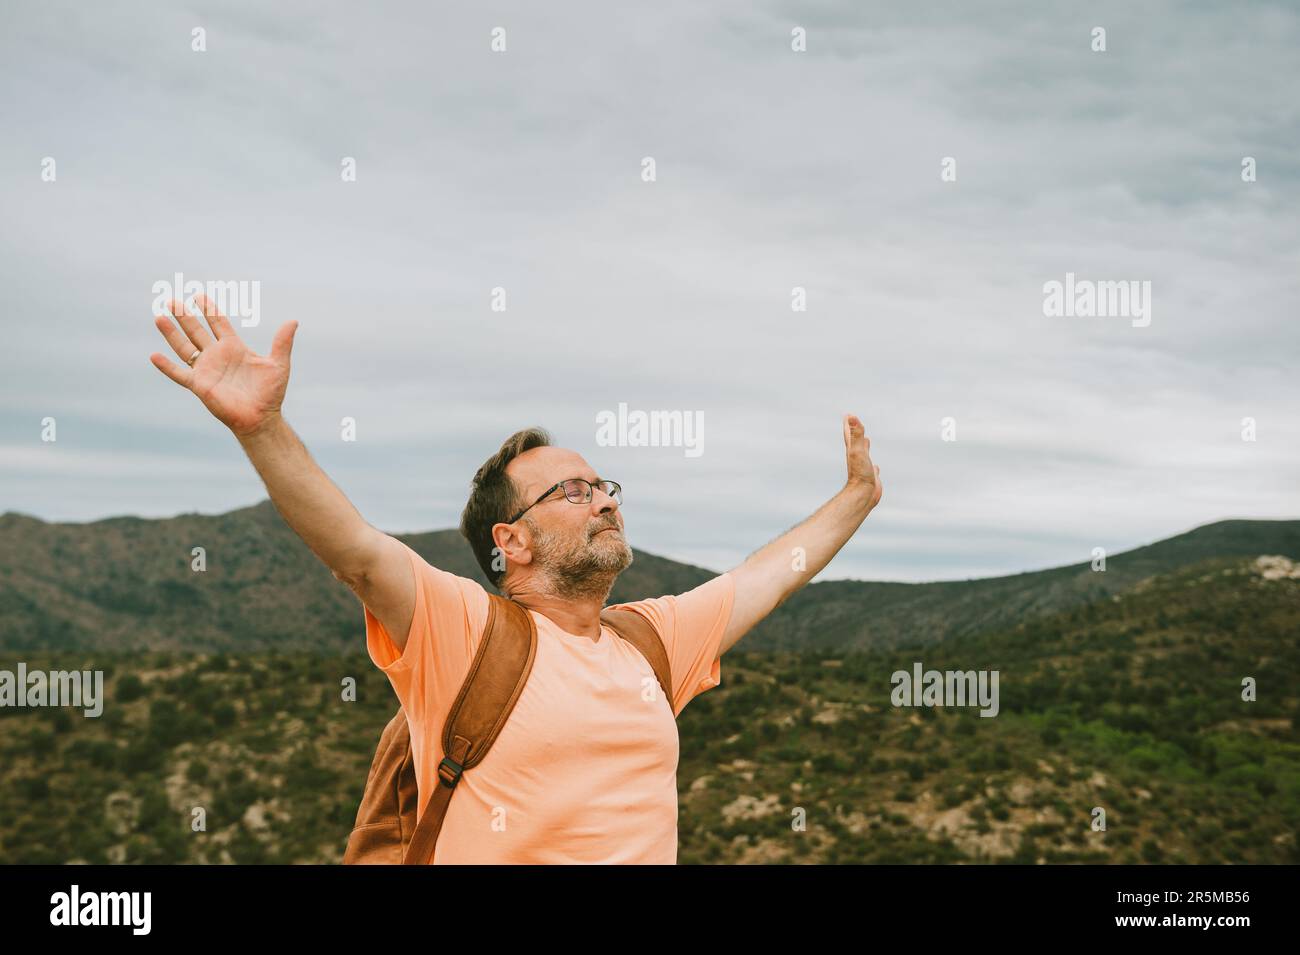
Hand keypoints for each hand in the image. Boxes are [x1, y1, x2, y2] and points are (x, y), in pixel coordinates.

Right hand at [149, 294, 297, 437]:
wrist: (261, 418)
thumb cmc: (270, 393)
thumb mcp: (278, 364)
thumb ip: (282, 343)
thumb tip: (293, 321)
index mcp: (234, 348)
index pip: (218, 323)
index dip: (209, 309)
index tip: (199, 295)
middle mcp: (217, 356)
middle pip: (197, 331)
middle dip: (185, 316)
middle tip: (172, 300)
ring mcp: (206, 370)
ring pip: (184, 348)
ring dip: (171, 334)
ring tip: (159, 317)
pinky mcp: (200, 385)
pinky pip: (180, 374)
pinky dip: (167, 366)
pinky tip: (154, 356)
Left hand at [842, 413, 882, 509]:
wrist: (863, 494)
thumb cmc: (859, 473)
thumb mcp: (857, 449)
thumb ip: (855, 433)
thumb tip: (851, 416)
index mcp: (853, 450)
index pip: (850, 434)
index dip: (849, 424)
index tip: (848, 415)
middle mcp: (857, 458)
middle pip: (855, 442)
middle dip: (855, 433)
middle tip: (854, 424)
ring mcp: (864, 468)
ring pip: (864, 454)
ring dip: (865, 447)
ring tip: (867, 441)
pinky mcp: (871, 477)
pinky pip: (872, 469)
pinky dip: (874, 465)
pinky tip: (876, 467)